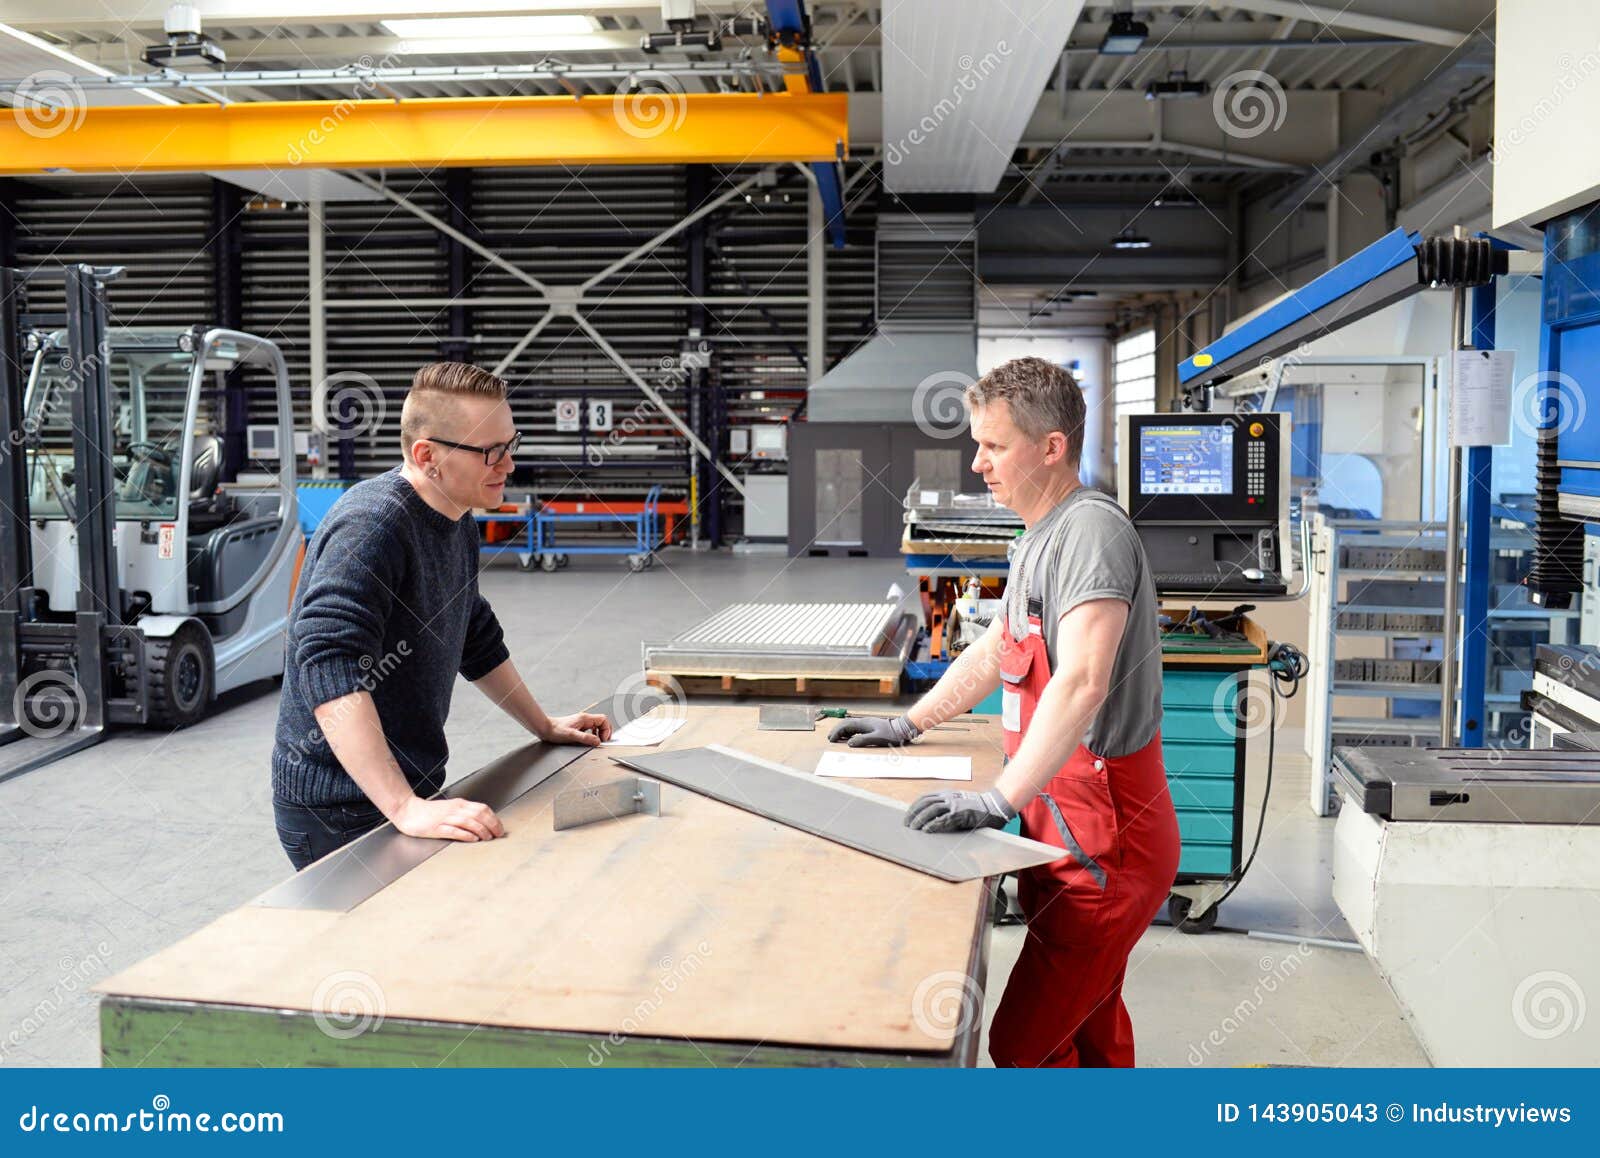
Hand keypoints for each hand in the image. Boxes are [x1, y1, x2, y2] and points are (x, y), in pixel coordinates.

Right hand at [391, 795, 505, 842]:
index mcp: (459, 804)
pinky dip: (466, 835)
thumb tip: (483, 823)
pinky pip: (454, 830)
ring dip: (482, 830)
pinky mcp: (436, 828)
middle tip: (498, 835)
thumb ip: (465, 813)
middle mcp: (454, 809)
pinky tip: (473, 839)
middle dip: (492, 825)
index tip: (500, 828)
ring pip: (469, 822)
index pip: (482, 808)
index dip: (494, 818)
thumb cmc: (430, 812)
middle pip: (479, 814)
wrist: (408, 811)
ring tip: (488, 838)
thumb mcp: (451, 809)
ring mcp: (445, 818)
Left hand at [540, 712, 611, 745]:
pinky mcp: (578, 726)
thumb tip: (597, 741)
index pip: (603, 719)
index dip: (606, 729)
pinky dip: (593, 734)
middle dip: (605, 731)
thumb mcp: (572, 736)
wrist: (546, 728)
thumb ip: (586, 738)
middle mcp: (584, 719)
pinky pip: (591, 729)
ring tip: (597, 741)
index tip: (603, 739)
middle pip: (602, 722)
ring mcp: (582, 722)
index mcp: (585, 718)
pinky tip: (589, 740)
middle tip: (602, 741)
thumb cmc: (556, 730)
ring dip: (600, 733)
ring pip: (597, 725)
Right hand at [827, 714, 919, 747]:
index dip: (837, 732)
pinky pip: (855, 728)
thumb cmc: (891, 734)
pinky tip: (848, 737)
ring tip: (836, 738)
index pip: (845, 726)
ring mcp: (866, 723)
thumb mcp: (877, 739)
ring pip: (850, 725)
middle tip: (830, 738)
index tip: (831, 739)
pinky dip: (848, 732)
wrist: (902, 729)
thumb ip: (862, 740)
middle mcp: (863, 722)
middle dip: (836, 730)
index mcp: (863, 723)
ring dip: (842, 731)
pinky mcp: (870, 726)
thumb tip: (849, 743)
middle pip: (845, 724)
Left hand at [905, 789, 1015, 832]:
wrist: (994, 805)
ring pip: (931, 810)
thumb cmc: (978, 806)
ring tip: (913, 828)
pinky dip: (933, 825)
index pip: (925, 798)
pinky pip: (943, 819)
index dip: (914, 806)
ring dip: (920, 819)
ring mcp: (955, 804)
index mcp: (948, 793)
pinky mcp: (960, 814)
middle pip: (925, 803)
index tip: (908, 815)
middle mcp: (949, 797)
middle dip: (913, 813)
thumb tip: (932, 817)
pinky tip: (926, 830)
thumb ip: (947, 806)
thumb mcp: (959, 802)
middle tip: (907, 823)